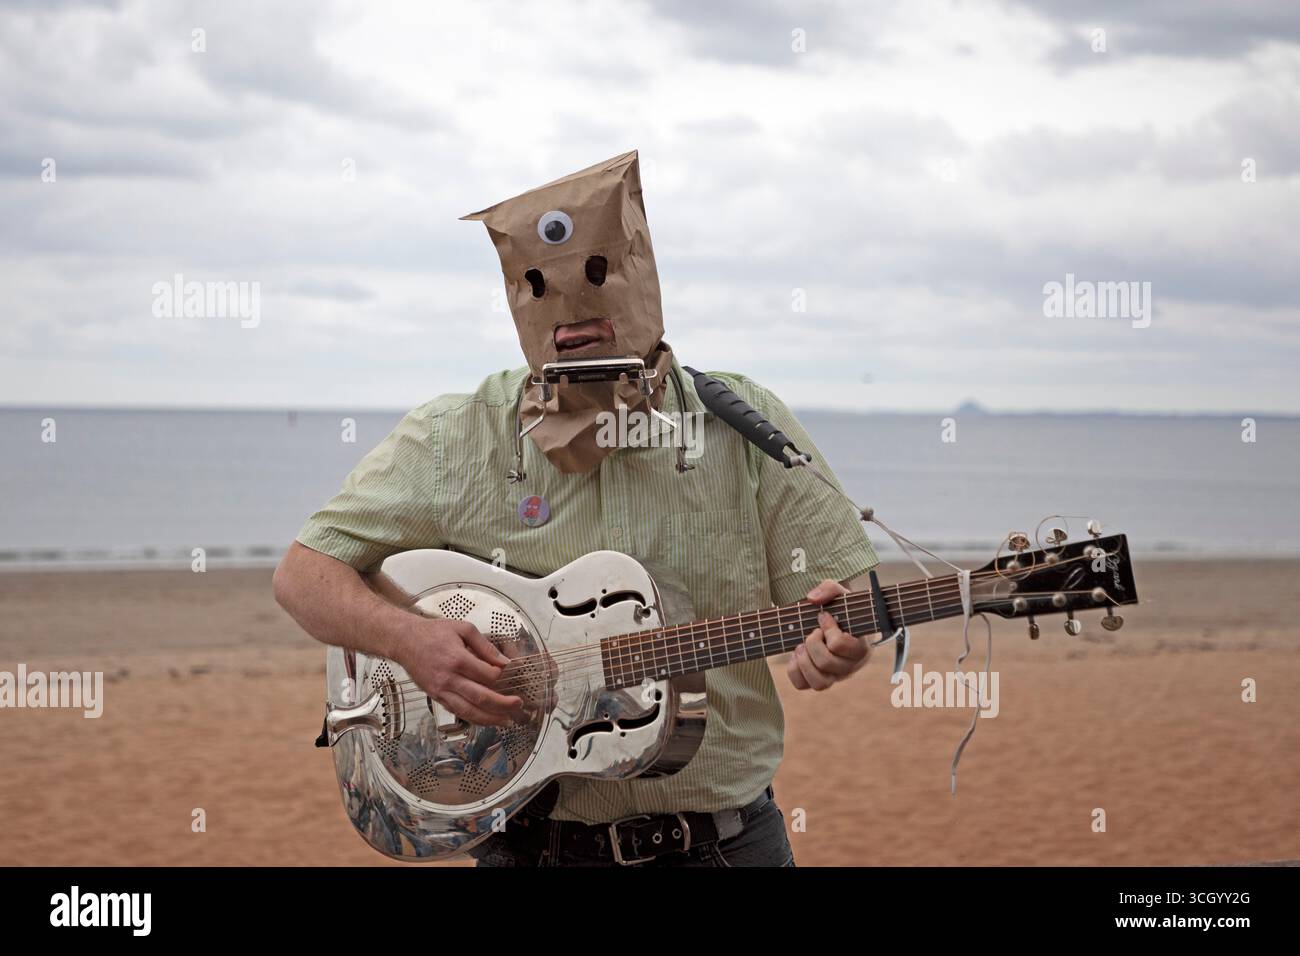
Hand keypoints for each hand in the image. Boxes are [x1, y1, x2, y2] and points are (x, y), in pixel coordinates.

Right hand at [392, 615, 523, 725]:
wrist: (405, 641)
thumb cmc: (433, 633)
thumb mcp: (463, 629)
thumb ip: (485, 645)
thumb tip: (503, 662)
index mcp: (457, 659)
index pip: (487, 675)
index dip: (500, 675)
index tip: (505, 671)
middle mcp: (449, 678)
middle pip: (481, 698)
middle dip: (503, 704)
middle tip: (517, 704)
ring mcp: (441, 690)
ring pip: (469, 711)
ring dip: (490, 719)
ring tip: (506, 721)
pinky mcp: (436, 697)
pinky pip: (457, 712)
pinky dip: (473, 719)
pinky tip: (485, 719)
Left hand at [786, 579, 870, 690]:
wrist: (838, 622)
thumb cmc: (842, 609)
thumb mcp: (840, 594)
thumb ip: (830, 588)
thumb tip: (812, 598)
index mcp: (861, 647)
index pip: (839, 645)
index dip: (827, 629)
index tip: (824, 617)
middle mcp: (850, 666)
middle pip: (825, 663)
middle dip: (812, 642)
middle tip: (814, 631)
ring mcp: (835, 676)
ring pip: (818, 683)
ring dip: (803, 661)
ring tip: (802, 645)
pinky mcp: (819, 679)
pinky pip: (802, 685)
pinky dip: (794, 670)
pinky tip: (797, 653)